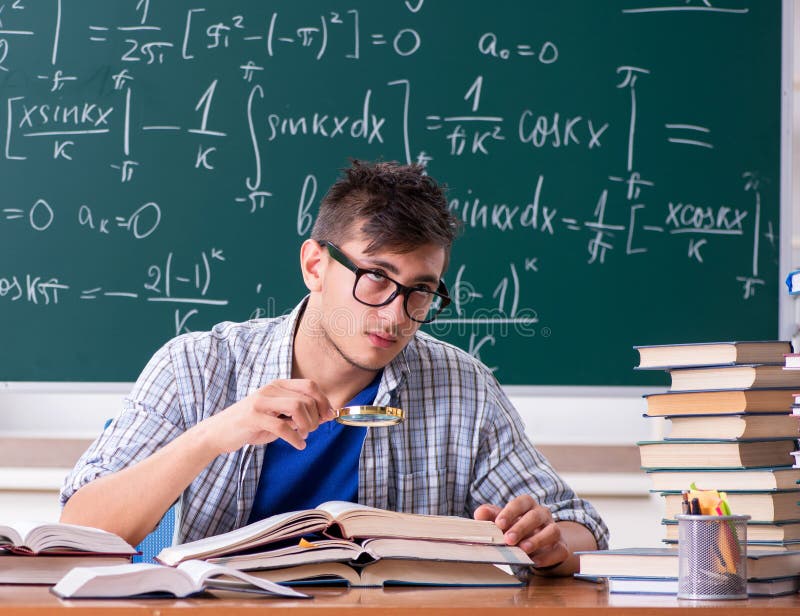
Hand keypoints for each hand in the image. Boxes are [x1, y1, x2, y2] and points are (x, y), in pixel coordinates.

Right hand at [198, 379, 335, 453]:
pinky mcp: (253, 417)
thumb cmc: (253, 424)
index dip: (323, 401)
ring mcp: (261, 402)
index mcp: (278, 385)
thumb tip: (325, 416)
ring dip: (307, 425)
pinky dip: (295, 439)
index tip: (328, 416)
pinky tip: (299, 445)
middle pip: (306, 398)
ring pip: (297, 408)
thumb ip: (298, 413)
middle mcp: (271, 389)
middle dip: (315, 417)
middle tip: (311, 430)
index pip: (310, 386)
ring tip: (304, 436)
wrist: (219, 432)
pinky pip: (282, 427)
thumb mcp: (277, 415)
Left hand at [474, 495, 568, 568]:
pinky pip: (559, 549)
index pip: (521, 502)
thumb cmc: (515, 527)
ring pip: (552, 531)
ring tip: (523, 549)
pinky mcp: (561, 546)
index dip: (510, 512)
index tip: (499, 524)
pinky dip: (548, 556)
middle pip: (535, 516)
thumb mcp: (502, 520)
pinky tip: (535, 561)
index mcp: (528, 505)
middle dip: (521, 527)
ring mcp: (554, 529)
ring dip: (537, 540)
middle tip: (508, 539)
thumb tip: (479, 514)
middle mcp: (543, 514)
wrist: (535, 543)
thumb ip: (490, 515)